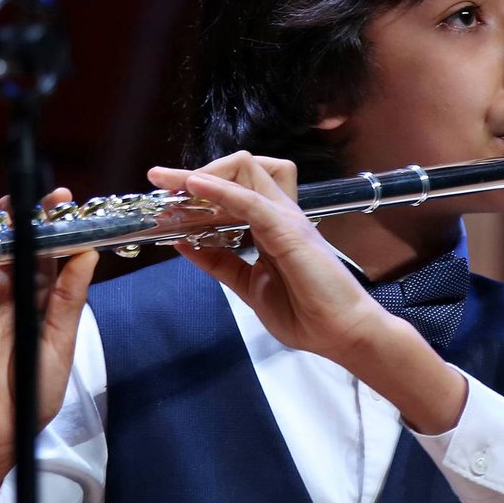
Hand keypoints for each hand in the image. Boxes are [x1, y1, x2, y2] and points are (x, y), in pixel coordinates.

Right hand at [0, 186, 99, 493]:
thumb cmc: (35, 391)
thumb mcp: (60, 342)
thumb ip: (69, 300)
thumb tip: (88, 254)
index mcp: (42, 298)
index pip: (47, 253)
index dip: (52, 225)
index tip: (61, 199)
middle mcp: (10, 294)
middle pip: (9, 247)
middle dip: (15, 219)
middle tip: (23, 198)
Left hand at [147, 152, 390, 362]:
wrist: (342, 334)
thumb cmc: (306, 314)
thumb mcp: (249, 286)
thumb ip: (220, 262)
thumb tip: (183, 243)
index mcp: (272, 226)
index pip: (236, 187)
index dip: (201, 188)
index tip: (167, 199)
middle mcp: (279, 213)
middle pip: (239, 169)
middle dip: (196, 171)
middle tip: (161, 183)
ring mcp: (285, 218)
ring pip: (244, 170)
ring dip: (204, 174)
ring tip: (173, 186)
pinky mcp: (287, 229)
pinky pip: (248, 200)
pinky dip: (218, 190)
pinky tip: (193, 186)